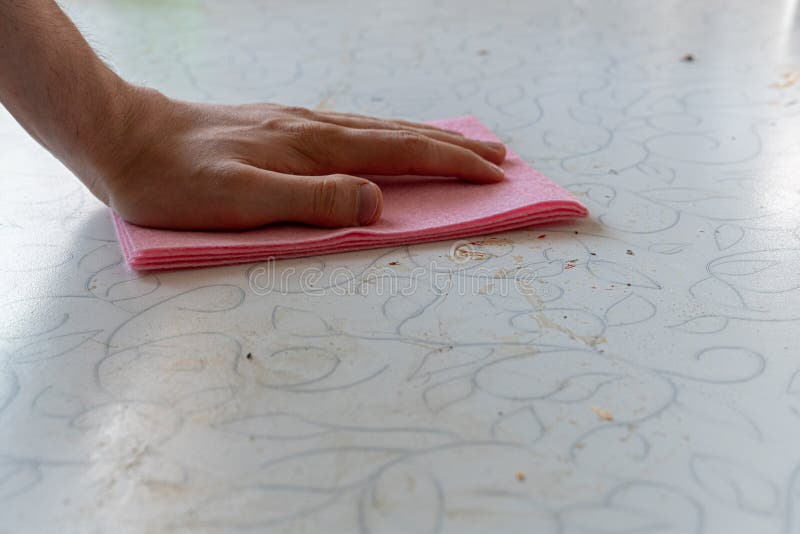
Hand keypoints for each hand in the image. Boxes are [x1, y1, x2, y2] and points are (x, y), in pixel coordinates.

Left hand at [98, 86, 506, 229]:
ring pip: (378, 128)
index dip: (450, 164)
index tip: (493, 174)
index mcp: (313, 146)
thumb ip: (311, 200)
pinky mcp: (281, 126)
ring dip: (426, 137)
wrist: (126, 137)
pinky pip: (353, 128)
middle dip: (453, 147)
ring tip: (458, 144)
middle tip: (498, 155)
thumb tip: (375, 202)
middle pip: (399, 134)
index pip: (399, 153)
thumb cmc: (177, 180)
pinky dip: (388, 134)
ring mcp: (298, 123)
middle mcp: (314, 127)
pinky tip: (386, 139)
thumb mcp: (240, 200)